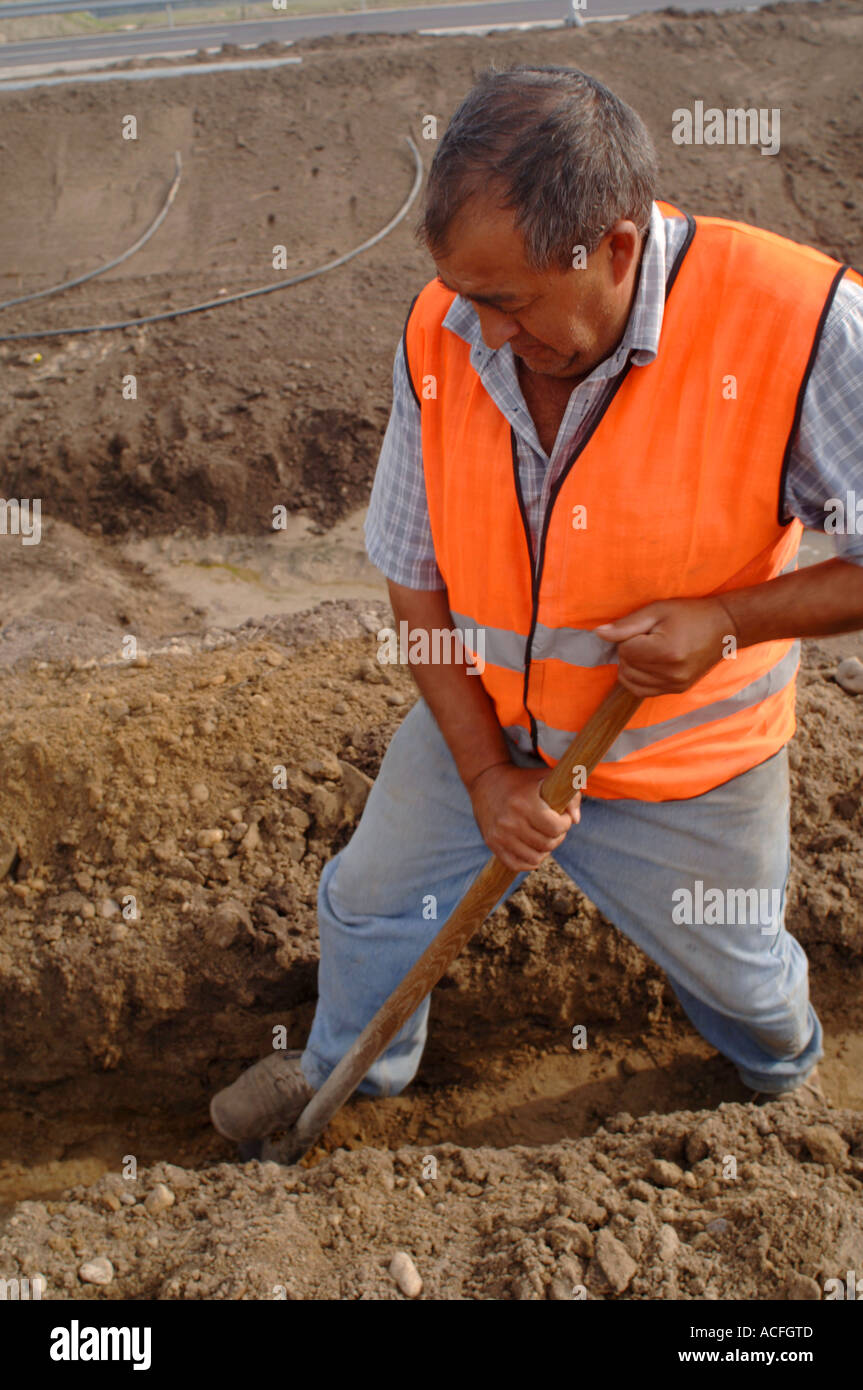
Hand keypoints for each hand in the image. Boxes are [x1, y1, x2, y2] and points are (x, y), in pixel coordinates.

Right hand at [468, 762, 581, 871]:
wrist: (485, 780)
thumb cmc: (522, 780)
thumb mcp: (547, 778)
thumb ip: (570, 795)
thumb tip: (576, 821)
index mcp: (524, 803)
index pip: (555, 827)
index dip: (565, 824)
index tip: (563, 817)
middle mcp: (509, 821)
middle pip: (547, 844)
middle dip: (558, 836)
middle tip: (555, 827)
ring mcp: (499, 835)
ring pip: (534, 858)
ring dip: (545, 850)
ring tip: (545, 837)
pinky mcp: (492, 843)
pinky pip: (517, 864)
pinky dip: (529, 861)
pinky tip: (533, 848)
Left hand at [595, 596, 738, 697]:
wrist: (725, 627)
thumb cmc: (690, 614)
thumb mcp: (657, 611)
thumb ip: (626, 625)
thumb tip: (598, 634)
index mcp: (666, 652)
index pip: (625, 650)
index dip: (629, 637)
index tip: (647, 629)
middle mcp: (671, 673)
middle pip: (626, 667)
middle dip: (629, 652)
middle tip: (649, 638)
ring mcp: (675, 685)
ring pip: (630, 682)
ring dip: (632, 666)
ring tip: (650, 650)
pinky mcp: (678, 690)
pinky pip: (643, 691)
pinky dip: (638, 679)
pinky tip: (649, 664)